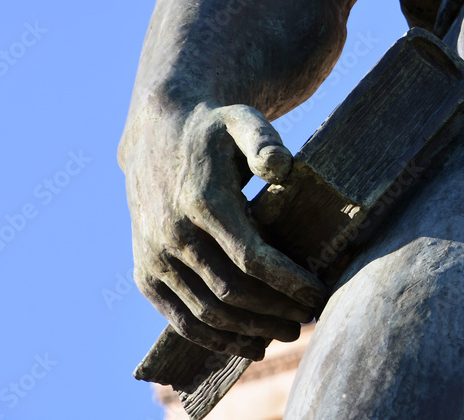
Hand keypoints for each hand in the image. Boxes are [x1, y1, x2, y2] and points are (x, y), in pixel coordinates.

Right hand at [122, 101, 325, 358]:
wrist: (156, 133)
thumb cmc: (214, 129)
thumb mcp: (242, 119)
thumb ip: (264, 139)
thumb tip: (281, 167)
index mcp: (202, 201)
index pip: (251, 258)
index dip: (288, 281)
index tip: (318, 293)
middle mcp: (172, 234)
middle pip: (232, 291)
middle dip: (275, 311)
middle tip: (309, 318)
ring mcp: (154, 258)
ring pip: (207, 312)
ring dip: (250, 331)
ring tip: (286, 331)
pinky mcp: (145, 274)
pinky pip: (180, 319)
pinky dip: (215, 339)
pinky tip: (249, 344)